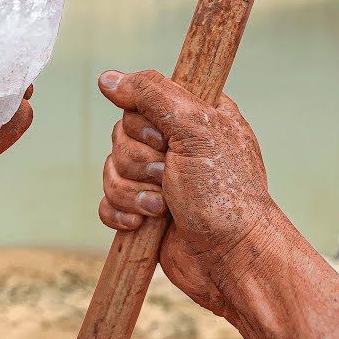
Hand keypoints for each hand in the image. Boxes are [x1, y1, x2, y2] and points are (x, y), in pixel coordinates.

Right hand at [95, 69, 278, 318]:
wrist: (231, 260)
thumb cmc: (224, 194)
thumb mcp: (195, 128)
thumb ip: (151, 93)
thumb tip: (108, 78)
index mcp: (194, 115)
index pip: (141, 98)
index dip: (145, 123)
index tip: (167, 139)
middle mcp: (176, 144)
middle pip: (120, 136)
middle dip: (141, 162)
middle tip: (171, 177)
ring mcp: (159, 180)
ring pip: (111, 169)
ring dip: (134, 191)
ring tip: (165, 207)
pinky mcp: (144, 212)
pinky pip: (107, 202)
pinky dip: (120, 213)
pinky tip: (143, 224)